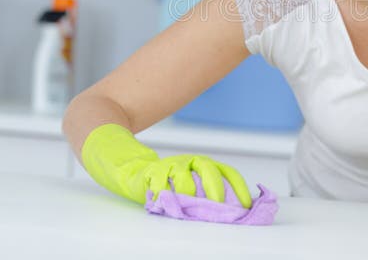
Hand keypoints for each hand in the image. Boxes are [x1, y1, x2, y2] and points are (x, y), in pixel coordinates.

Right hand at [81, 123, 251, 207]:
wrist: (119, 156)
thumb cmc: (156, 177)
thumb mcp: (182, 184)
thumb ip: (200, 194)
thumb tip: (229, 211)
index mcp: (196, 164)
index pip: (225, 171)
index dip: (237, 186)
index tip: (248, 203)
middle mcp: (184, 163)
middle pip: (207, 170)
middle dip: (216, 188)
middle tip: (221, 205)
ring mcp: (166, 167)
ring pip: (183, 178)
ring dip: (189, 192)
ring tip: (191, 206)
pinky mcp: (146, 174)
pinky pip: (157, 184)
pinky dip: (163, 193)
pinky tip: (164, 201)